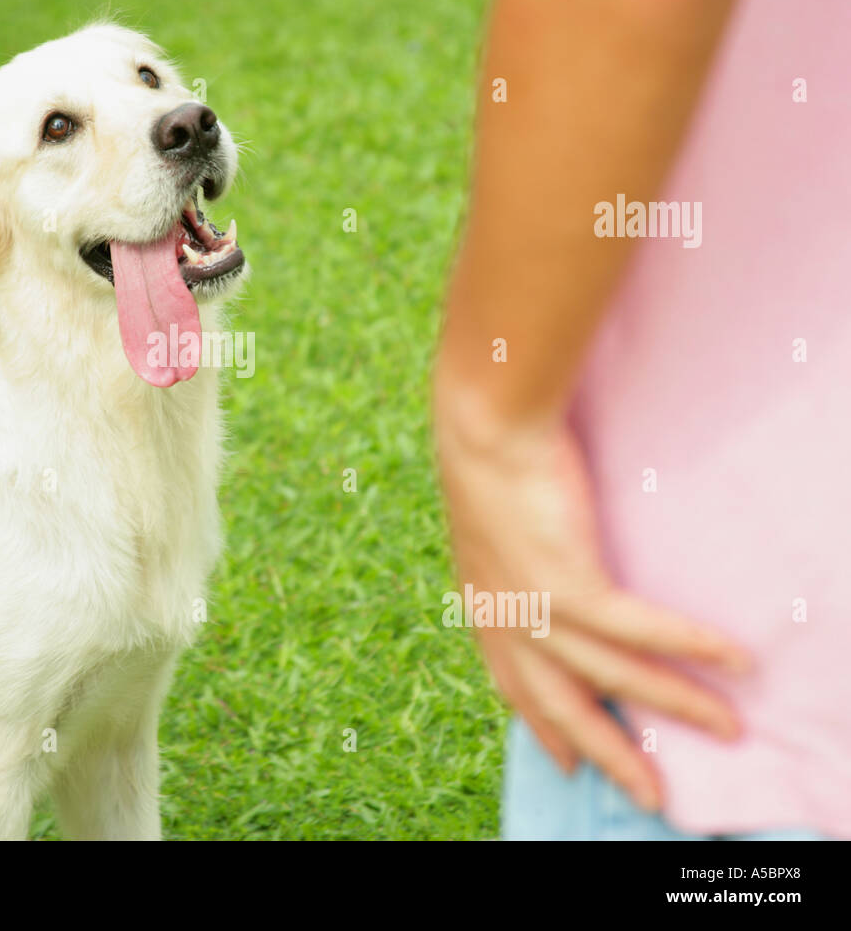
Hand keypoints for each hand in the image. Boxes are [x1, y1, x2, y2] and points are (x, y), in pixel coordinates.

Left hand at [434, 401, 750, 810]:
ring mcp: (533, 604)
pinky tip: (732, 660)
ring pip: (613, 676)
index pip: (513, 680)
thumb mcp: (490, 517)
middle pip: (562, 704)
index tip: (565, 755)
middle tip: (649, 794)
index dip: (541, 723)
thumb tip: (549, 558)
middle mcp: (504, 615)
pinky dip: (690, 646)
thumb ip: (511, 554)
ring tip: (727, 728)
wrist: (482, 419)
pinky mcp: (567, 581)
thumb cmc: (488, 452)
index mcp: (481, 601)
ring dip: (676, 705)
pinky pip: (640, 630)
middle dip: (608, 754)